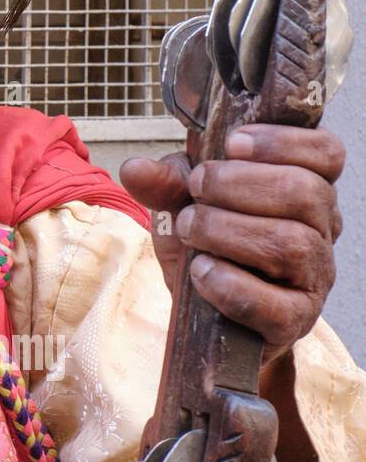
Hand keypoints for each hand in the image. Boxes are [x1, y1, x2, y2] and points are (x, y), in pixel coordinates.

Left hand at [120, 124, 342, 362]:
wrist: (205, 315)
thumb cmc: (206, 247)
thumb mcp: (181, 205)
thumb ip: (165, 182)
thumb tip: (136, 168)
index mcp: (305, 187)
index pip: (325, 153)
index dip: (284, 142)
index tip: (232, 144)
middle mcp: (321, 229)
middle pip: (305, 191)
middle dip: (238, 183)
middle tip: (196, 189)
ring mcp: (313, 276)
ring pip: (291, 242)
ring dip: (227, 230)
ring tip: (189, 229)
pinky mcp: (295, 319)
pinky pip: (275, 304)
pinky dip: (230, 284)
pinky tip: (200, 271)